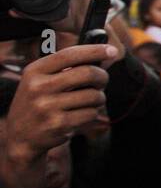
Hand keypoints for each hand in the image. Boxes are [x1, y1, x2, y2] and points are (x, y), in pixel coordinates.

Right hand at [0, 43, 115, 187]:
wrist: (21, 136)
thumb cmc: (39, 102)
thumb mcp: (40, 81)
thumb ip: (64, 68)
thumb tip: (101, 54)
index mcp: (35, 71)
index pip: (69, 54)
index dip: (94, 51)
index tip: (112, 50)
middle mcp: (38, 87)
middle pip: (87, 73)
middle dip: (102, 76)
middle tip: (103, 80)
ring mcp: (47, 107)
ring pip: (93, 95)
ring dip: (99, 98)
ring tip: (90, 101)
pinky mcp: (58, 124)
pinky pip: (91, 114)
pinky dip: (92, 113)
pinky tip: (81, 115)